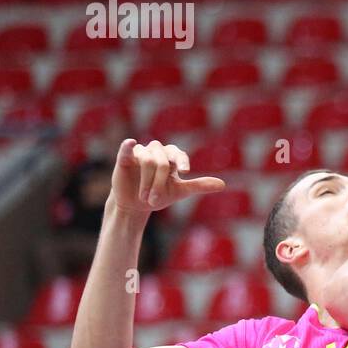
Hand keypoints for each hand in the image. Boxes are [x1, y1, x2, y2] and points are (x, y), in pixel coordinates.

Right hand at [110, 139, 224, 214]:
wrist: (136, 204)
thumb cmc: (159, 195)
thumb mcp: (180, 191)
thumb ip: (199, 185)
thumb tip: (223, 185)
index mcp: (171, 157)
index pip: (179, 154)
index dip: (182, 161)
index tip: (186, 172)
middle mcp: (157, 151)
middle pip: (162, 162)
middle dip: (159, 183)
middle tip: (154, 200)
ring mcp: (140, 153)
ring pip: (147, 161)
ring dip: (147, 182)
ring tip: (145, 197)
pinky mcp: (124, 158)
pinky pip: (127, 149)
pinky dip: (128, 146)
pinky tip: (130, 143)